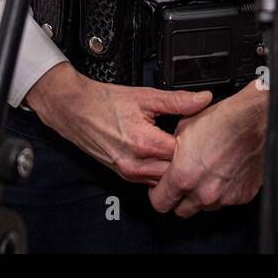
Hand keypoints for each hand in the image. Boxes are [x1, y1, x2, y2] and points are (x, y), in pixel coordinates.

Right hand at [24, 64, 212, 185]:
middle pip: (176, 173)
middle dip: (188, 159)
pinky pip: (151, 180)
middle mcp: (136, 164)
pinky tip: (165, 155)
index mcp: (144, 144)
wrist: (74, 110)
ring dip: (174, 168)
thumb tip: (203, 99)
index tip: (202, 132)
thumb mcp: (146, 96)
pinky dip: (161, 170)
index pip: (184, 154)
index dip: (197, 143)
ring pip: (164, 180)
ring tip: (182, 149)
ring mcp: (129, 173)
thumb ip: (178, 101)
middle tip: (197, 142)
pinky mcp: (124, 175)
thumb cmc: (105, 102)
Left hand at [149, 81, 267, 217]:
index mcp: (184, 176)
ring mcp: (224, 197)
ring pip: (206, 206)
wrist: (252, 120)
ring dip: (203, 195)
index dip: (159, 195)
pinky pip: (227, 200)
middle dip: (180, 199)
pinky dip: (225, 191)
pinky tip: (226, 172)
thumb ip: (172, 152)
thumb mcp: (183, 128)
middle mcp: (203, 192)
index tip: (162, 189)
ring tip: (209, 173)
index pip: (160, 203)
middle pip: (182, 211)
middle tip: (185, 182)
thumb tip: (169, 158)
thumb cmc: (222, 121)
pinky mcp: (242, 196)